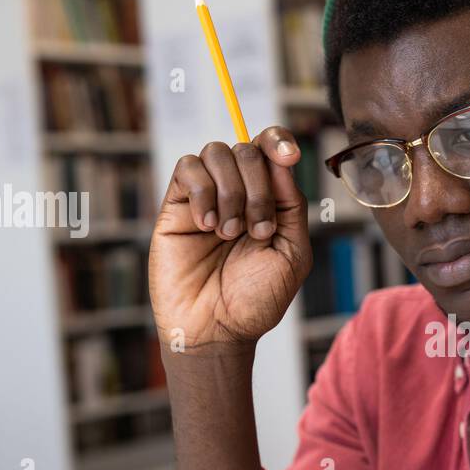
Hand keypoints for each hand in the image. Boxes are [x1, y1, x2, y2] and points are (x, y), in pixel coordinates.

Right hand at [149, 127, 311, 350]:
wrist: (216, 329)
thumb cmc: (256, 299)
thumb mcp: (293, 253)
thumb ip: (292, 205)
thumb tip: (282, 159)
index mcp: (270, 200)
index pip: (271, 149)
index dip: (278, 141)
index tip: (289, 155)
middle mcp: (238, 192)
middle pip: (247, 150)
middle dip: (258, 187)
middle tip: (256, 231)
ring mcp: (206, 197)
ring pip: (216, 152)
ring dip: (230, 191)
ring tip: (228, 233)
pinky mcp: (176, 206)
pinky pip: (187, 168)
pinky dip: (202, 191)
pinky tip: (208, 226)